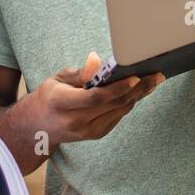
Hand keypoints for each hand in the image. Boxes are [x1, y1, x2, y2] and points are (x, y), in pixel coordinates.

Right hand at [22, 52, 163, 153]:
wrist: (38, 128)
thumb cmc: (48, 97)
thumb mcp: (58, 79)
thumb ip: (80, 73)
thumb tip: (97, 60)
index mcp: (62, 103)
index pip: (95, 97)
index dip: (117, 88)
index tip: (135, 77)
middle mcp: (76, 121)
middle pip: (114, 104)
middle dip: (138, 88)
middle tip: (156, 75)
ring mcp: (87, 131)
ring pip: (120, 110)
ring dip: (139, 95)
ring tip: (154, 80)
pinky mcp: (96, 134)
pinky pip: (118, 116)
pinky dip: (129, 102)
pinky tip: (140, 90)